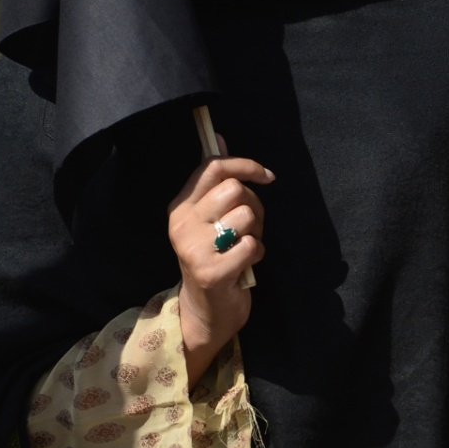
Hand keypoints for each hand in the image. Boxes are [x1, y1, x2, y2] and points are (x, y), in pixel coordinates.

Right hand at [166, 152, 273, 377]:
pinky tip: (245, 265)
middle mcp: (181, 224)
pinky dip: (258, 253)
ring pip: (247, 215)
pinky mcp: (211, 271)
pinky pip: (252, 245)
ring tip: (244, 246)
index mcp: (180, 206)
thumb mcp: (210, 217)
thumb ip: (214, 180)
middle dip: (255, 205)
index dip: (245, 165)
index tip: (267, 176)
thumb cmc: (215, 257)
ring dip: (257, 231)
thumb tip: (218, 137)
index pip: (212, 167)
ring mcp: (193, 248)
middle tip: (250, 227)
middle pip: (234, 189)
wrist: (206, 310)